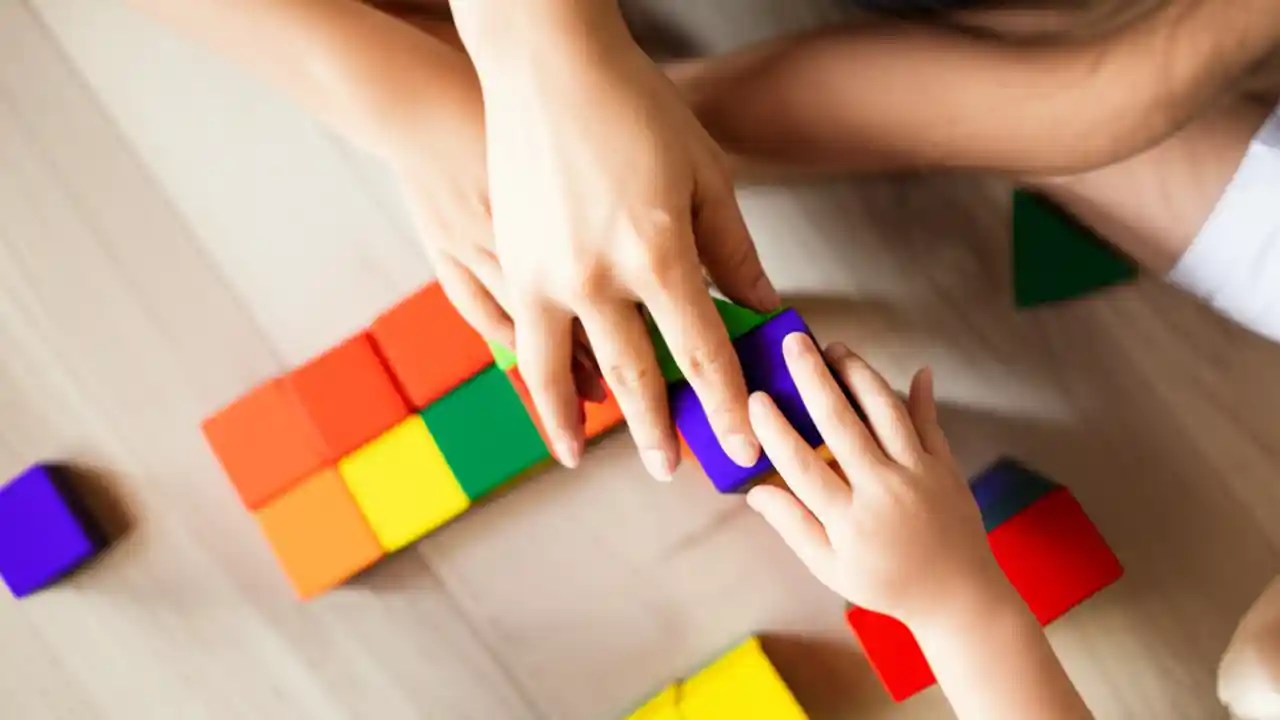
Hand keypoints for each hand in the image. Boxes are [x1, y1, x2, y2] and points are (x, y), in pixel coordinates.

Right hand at [458, 6, 779, 477]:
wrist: (548, 64)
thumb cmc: (636, 108)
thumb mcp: (706, 175)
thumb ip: (734, 251)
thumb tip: (764, 306)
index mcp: (659, 253)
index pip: (702, 354)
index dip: (726, 407)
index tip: (741, 447)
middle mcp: (598, 276)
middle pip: (634, 375)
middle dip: (656, 429)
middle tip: (668, 467)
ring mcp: (544, 273)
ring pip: (560, 370)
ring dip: (575, 420)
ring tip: (583, 454)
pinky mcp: (508, 259)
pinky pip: (521, 337)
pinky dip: (535, 375)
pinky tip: (544, 393)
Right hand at [746, 335, 1004, 624]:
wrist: (958, 597)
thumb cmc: (886, 584)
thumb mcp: (830, 567)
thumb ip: (793, 526)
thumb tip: (754, 490)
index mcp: (849, 520)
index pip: (802, 466)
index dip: (776, 429)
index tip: (756, 398)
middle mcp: (883, 490)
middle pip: (842, 424)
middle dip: (814, 378)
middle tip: (794, 343)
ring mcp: (918, 474)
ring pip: (886, 412)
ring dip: (860, 375)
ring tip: (836, 348)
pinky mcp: (945, 467)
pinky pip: (930, 423)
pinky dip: (923, 396)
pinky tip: (917, 370)